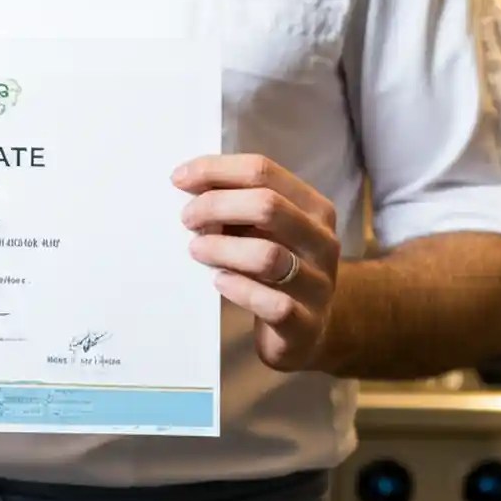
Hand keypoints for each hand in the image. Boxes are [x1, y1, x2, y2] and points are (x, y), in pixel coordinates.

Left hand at [173, 154, 340, 371]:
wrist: (308, 330)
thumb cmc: (274, 270)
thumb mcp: (263, 232)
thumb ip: (237, 207)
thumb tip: (188, 181)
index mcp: (313, 208)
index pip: (263, 171)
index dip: (216, 170)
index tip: (179, 178)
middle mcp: (322, 241)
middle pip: (267, 206)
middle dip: (216, 206)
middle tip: (187, 219)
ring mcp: (318, 284)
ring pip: (268, 256)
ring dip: (221, 248)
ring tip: (196, 250)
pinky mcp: (306, 324)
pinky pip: (273, 303)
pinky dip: (239, 289)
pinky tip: (219, 282)